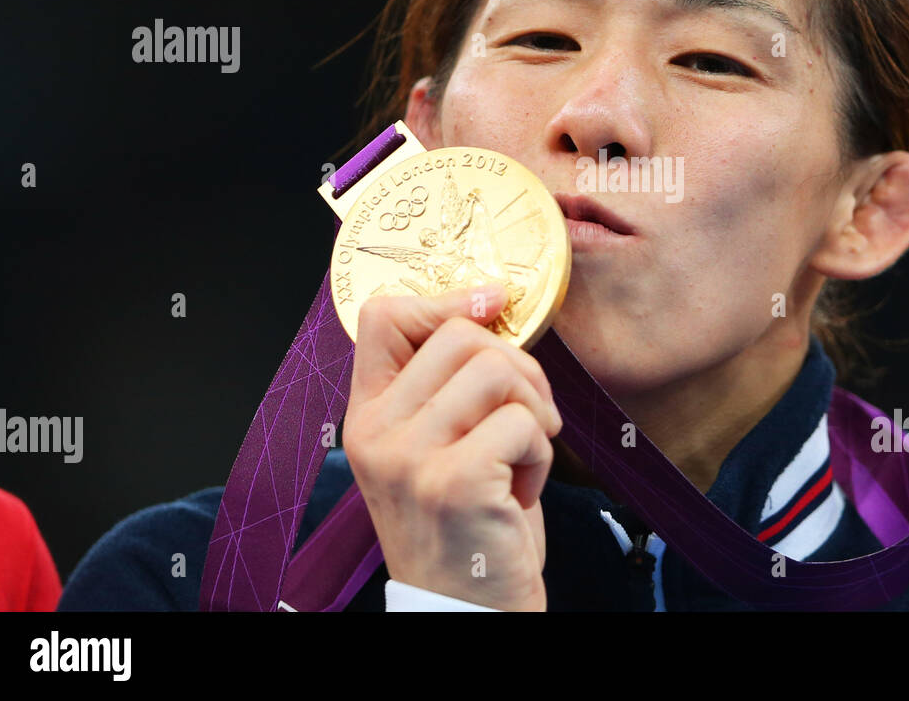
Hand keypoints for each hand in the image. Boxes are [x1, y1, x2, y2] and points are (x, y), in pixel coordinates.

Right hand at [343, 282, 560, 610]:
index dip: (447, 298)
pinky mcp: (453, 482)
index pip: (383, 315)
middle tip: (527, 415)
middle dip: (517, 365)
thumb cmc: (467, 525)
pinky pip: (522, 421)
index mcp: (366, 415)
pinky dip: (541, 452)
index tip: (494, 305)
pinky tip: (521, 489)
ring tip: (523, 455)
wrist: (468, 610)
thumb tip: (489, 299)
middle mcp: (376, 433)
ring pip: (496, 370)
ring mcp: (409, 457)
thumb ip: (446, 383)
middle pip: (459, 334)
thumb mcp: (436, 447)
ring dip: (533, 410)